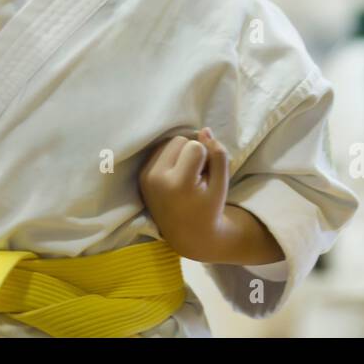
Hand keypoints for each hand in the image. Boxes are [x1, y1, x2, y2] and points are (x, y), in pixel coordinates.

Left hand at [139, 128, 229, 260]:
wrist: (187, 234)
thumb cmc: (209, 207)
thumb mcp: (222, 183)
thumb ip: (218, 155)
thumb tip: (203, 130)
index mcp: (178, 183)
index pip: (195, 146)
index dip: (206, 157)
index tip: (206, 178)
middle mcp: (156, 178)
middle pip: (179, 140)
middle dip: (192, 152)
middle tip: (197, 178)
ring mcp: (146, 177)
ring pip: (168, 142)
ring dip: (181, 153)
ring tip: (186, 177)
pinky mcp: (141, 176)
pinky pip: (159, 150)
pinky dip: (170, 158)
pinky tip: (176, 176)